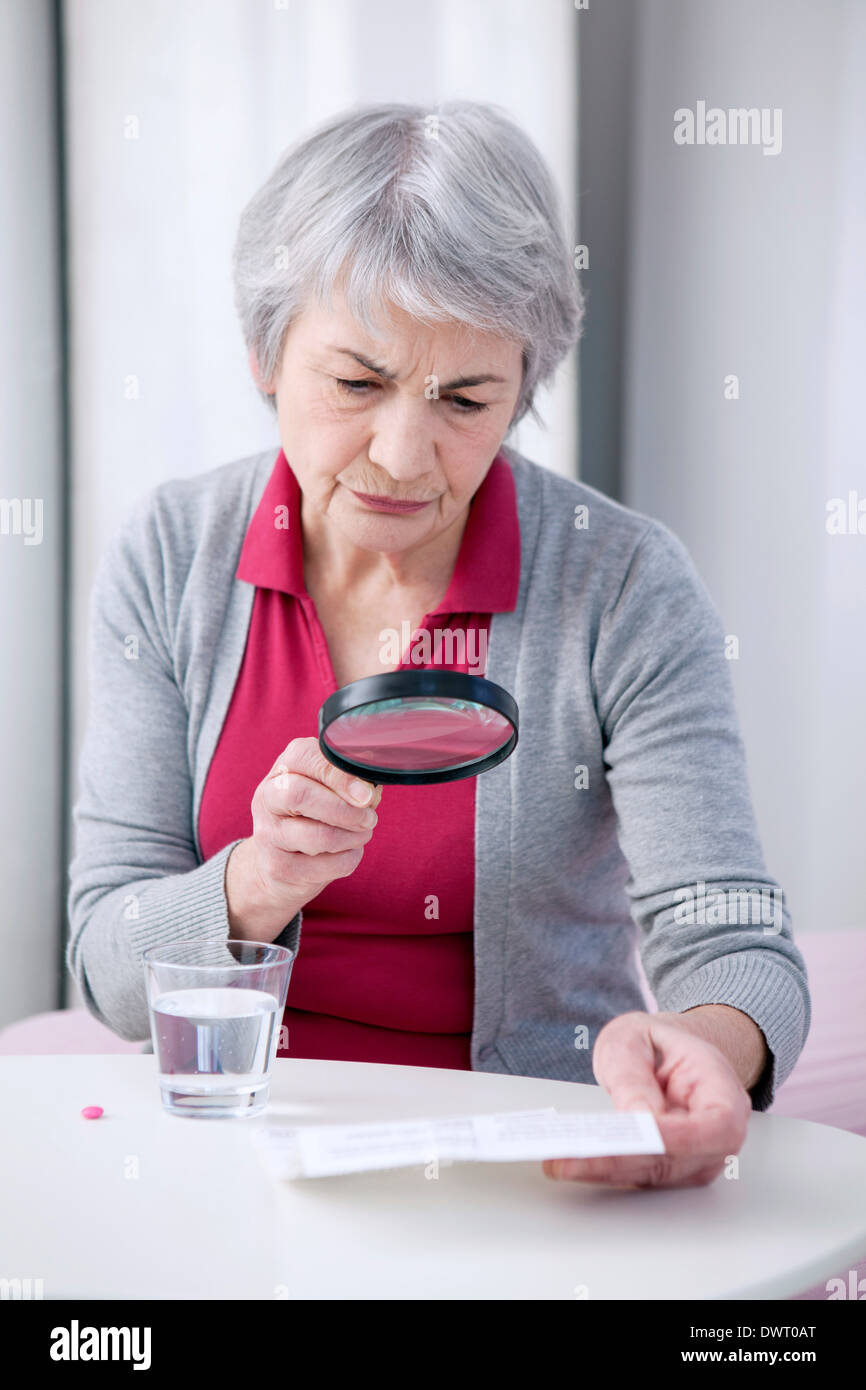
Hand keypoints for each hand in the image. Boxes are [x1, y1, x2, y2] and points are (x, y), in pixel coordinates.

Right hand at [225, 736, 381, 939]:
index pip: (305, 757)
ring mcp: (268, 833)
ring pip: (319, 836)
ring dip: (353, 837)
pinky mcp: (277, 866)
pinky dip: (349, 858)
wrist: (281, 860)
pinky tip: (346, 852)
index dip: (340, 776)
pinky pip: (328, 865)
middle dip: (345, 810)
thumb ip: (351, 781)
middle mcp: (268, 796)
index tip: (367, 795)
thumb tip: (369, 793)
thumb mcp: (330, 788)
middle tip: (369, 819)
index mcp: (284, 767)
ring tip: (362, 833)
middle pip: (301, 795)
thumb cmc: (316, 813)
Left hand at [541, 1010, 750, 1188]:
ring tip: (558, 1160)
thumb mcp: (635, 1039)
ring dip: (605, 1171)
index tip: (634, 1138)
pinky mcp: (670, 1169)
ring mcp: (696, 1156)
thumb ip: (635, 1075)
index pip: (716, 1126)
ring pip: (654, 1175)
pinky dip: (603, 1170)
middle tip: (569, 1156)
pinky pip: (639, 1175)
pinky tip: (569, 1162)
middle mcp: (716, 1132)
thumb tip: (637, 1118)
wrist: (666, 1052)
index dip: (677, 1139)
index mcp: (721, 1089)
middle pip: (678, 1160)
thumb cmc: (657, 1043)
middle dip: (621, 1160)